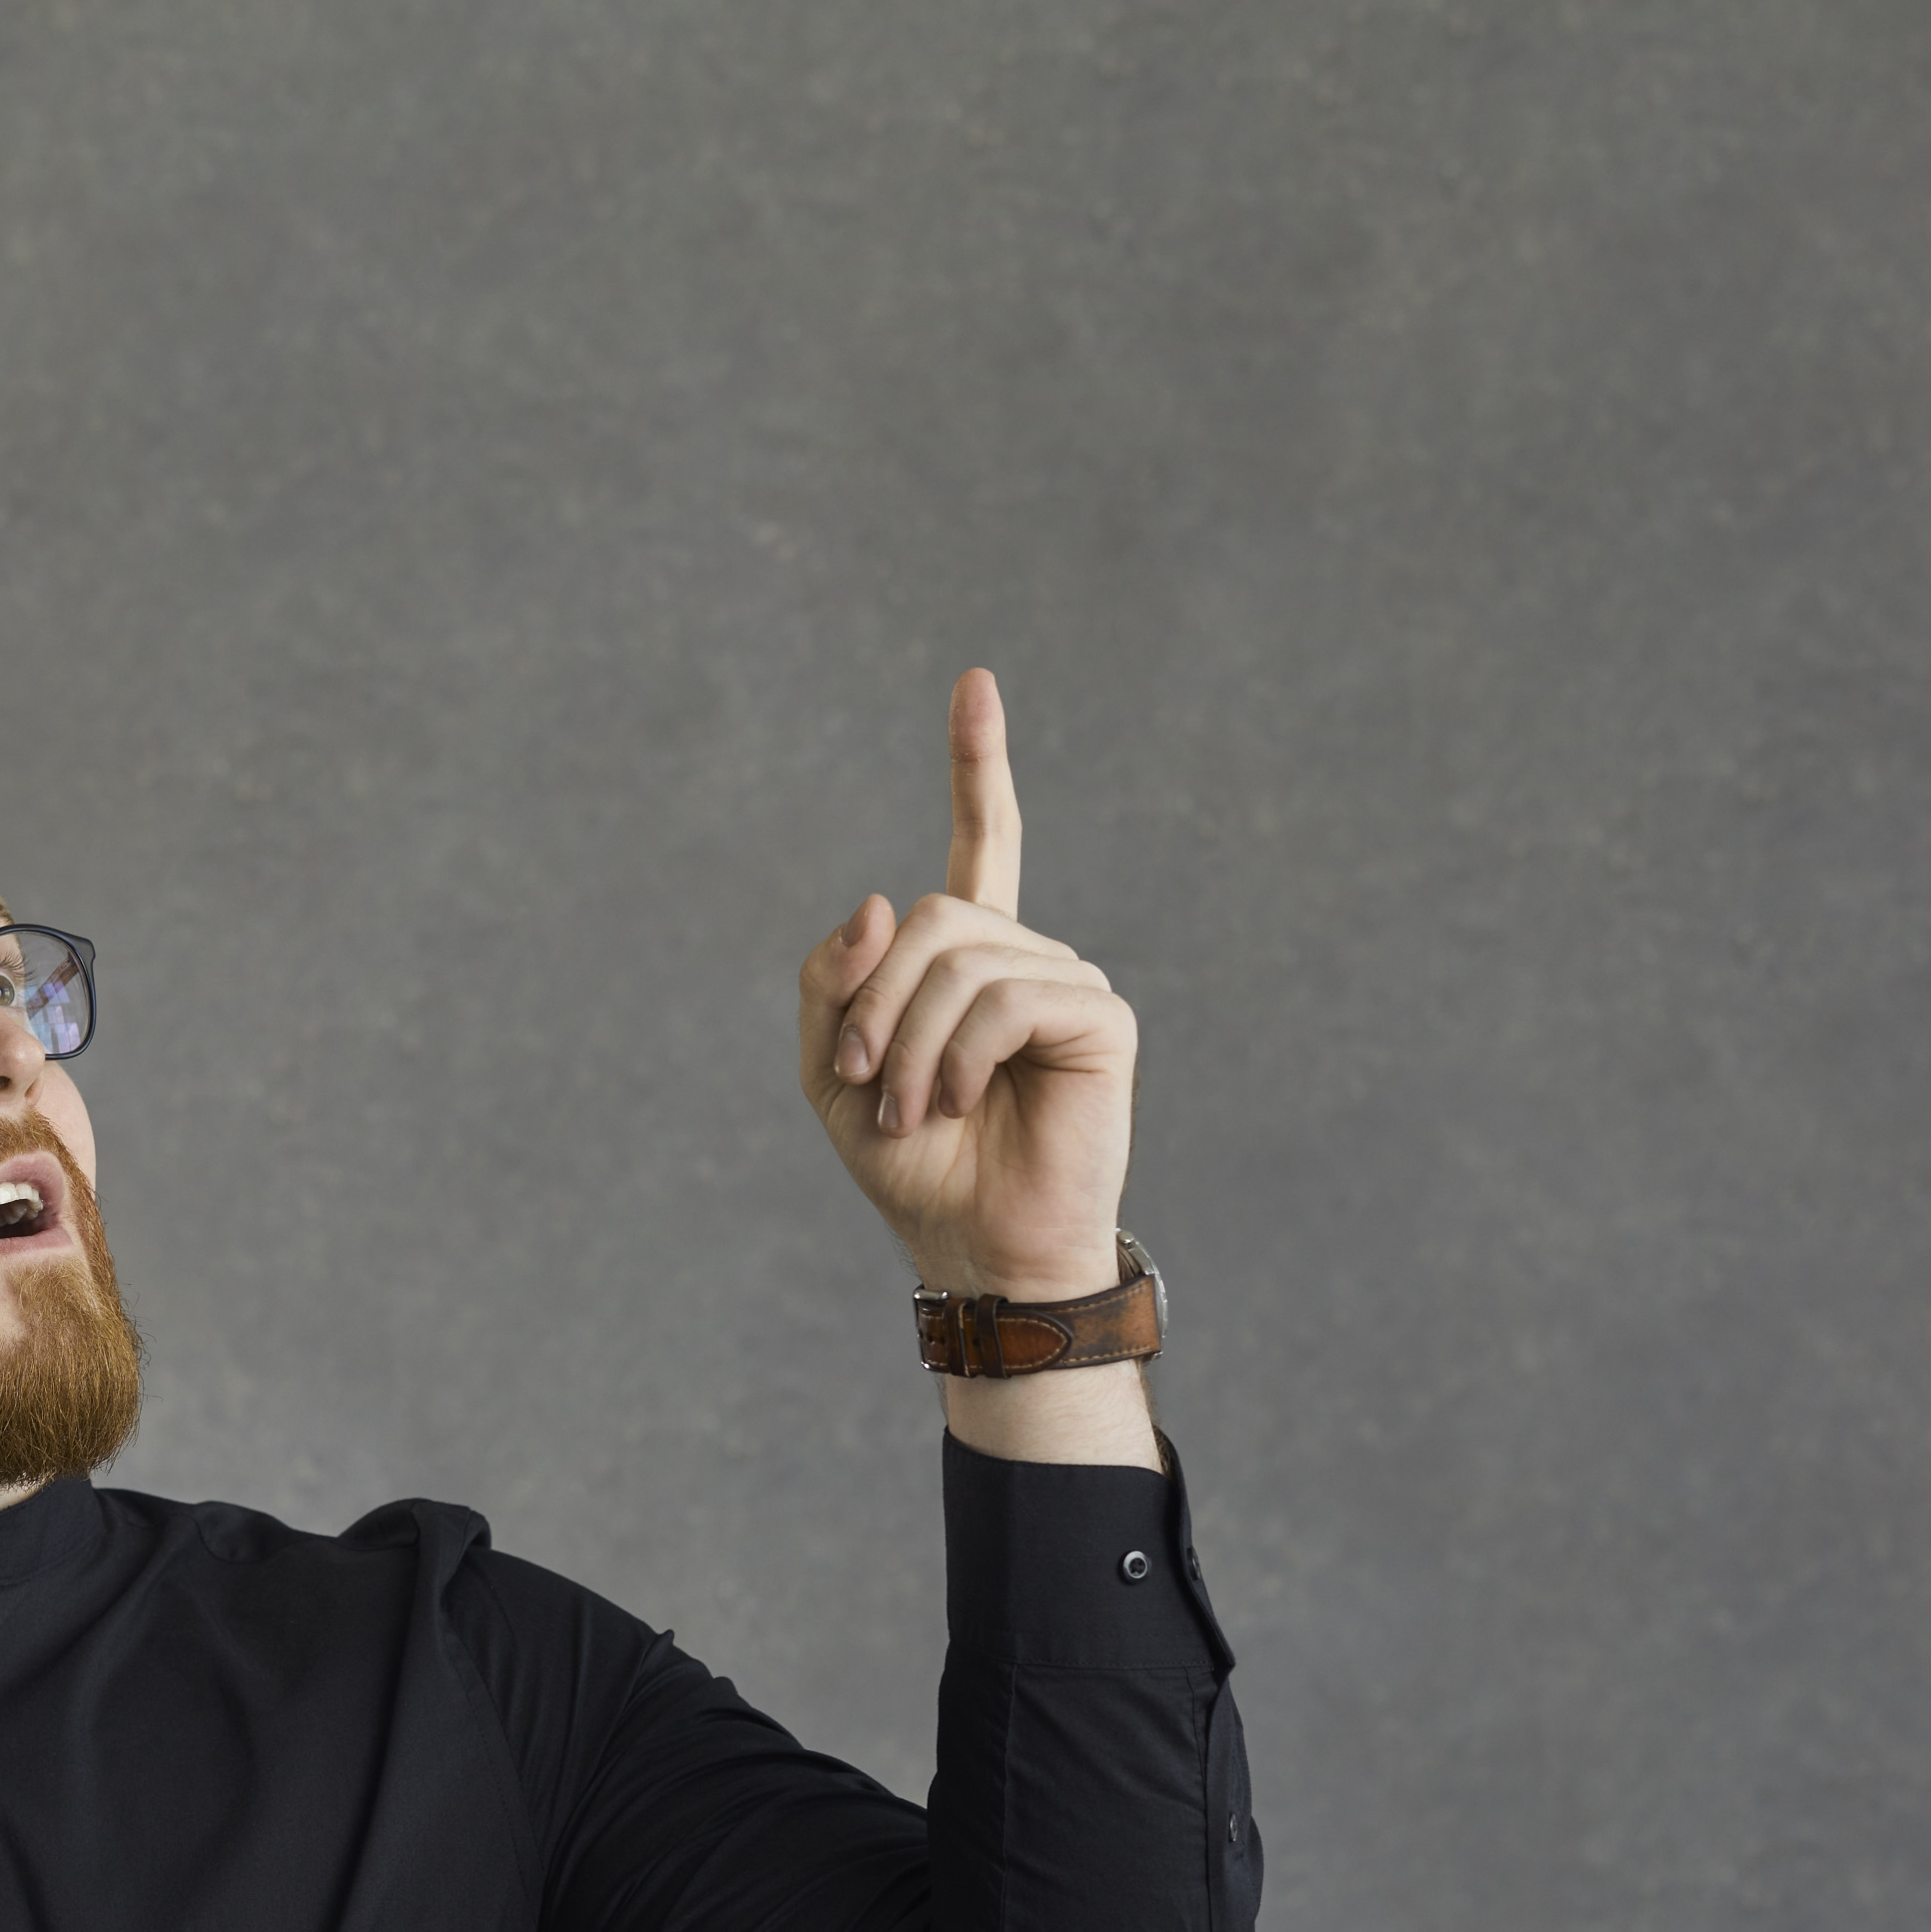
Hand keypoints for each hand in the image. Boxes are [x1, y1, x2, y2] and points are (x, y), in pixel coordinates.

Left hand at [799, 669, 1137, 1299]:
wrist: (973, 1247)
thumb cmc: (910, 1165)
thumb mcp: (829, 1067)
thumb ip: (831, 978)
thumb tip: (880, 899)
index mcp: (966, 956)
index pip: (979, 841)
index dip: (978, 764)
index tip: (975, 684)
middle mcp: (1024, 954)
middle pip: (929, 915)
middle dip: (874, 1001)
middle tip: (863, 1081)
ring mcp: (1067, 981)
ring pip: (959, 956)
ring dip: (907, 1043)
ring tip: (910, 1110)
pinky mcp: (1102, 1019)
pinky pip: (1006, 997)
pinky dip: (957, 1054)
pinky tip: (958, 1101)